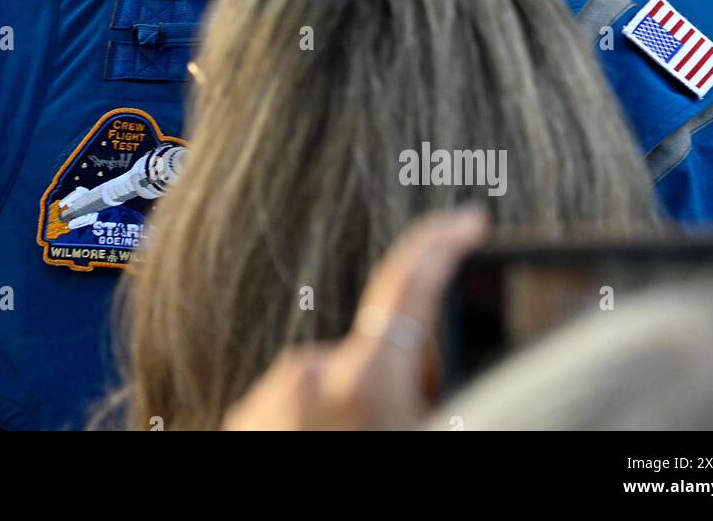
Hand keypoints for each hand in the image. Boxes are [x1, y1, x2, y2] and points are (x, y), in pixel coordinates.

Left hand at [222, 206, 488, 430]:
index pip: (411, 284)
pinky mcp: (245, 416)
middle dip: (404, 383)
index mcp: (364, 381)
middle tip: (416, 426)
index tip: (467, 220)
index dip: (444, 242)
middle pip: (380, 355)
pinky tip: (332, 452)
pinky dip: (321, 429)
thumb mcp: (427, 440)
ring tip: (364, 451)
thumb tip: (444, 389)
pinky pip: (298, 407)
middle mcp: (310, 374)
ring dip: (360, 416)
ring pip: (338, 387)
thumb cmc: (360, 492)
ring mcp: (271, 394)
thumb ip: (438, 404)